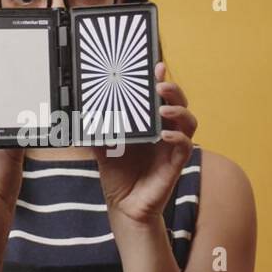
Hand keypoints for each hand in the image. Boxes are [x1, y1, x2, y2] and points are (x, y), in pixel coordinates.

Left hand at [92, 62, 196, 225]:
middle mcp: (165, 131)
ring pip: (189, 122)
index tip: (155, 66)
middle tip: (160, 84)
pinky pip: (184, 147)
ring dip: (179, 111)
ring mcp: (172, 147)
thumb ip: (98, 127)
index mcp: (150, 123)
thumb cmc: (118, 173)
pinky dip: (177, 139)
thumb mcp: (103, 145)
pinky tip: (164, 136)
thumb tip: (82, 110)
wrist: (123, 205)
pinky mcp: (176, 164)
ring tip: (163, 109)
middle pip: (180, 103)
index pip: (160, 96)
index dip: (161, 80)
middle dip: (173, 90)